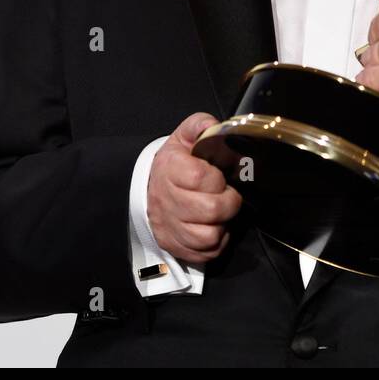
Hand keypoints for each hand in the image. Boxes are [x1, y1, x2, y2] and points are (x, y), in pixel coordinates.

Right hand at [147, 112, 243, 263]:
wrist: (150, 189)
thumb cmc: (174, 164)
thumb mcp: (183, 137)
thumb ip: (199, 126)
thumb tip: (214, 125)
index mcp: (170, 170)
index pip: (202, 178)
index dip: (217, 178)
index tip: (218, 175)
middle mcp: (167, 201)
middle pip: (211, 210)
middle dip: (228, 201)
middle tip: (226, 194)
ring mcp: (171, 227)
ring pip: (209, 236)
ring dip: (222, 224)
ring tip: (219, 212)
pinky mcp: (176, 246)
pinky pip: (206, 253)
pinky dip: (216, 243)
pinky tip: (213, 227)